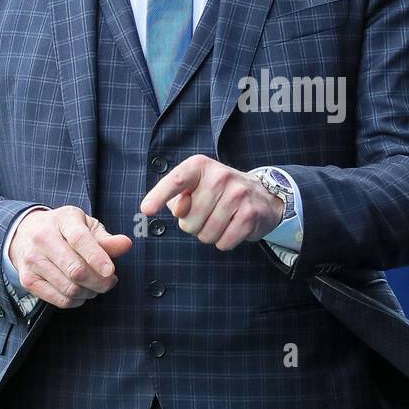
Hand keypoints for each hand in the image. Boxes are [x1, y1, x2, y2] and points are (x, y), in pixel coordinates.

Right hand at [9, 205, 132, 308]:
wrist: (26, 232)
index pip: (79, 239)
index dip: (97, 258)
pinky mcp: (27, 279)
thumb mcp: (87, 226)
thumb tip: (126, 245)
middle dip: (99, 281)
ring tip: (96, 286)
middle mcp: (43, 238)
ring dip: (89, 292)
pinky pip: (58, 300)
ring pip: (68, 288)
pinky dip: (76, 301)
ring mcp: (32, 260)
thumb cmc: (65, 229)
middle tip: (110, 282)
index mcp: (63, 219)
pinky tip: (82, 292)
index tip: (111, 271)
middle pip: (75, 269)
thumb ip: (107, 238)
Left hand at [140, 154, 283, 250]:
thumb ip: (178, 197)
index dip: (159, 195)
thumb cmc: (218, 193)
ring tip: (220, 220)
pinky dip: (224, 242)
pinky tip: (232, 228)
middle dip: (193, 226)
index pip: (176, 180)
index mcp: (200, 166)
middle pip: (189, 220)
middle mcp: (220, 176)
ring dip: (209, 235)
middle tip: (207, 215)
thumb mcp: (195, 187)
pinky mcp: (249, 215)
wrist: (262, 196)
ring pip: (206, 234)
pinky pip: (223, 242)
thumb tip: (178, 210)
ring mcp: (237, 195)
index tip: (146, 209)